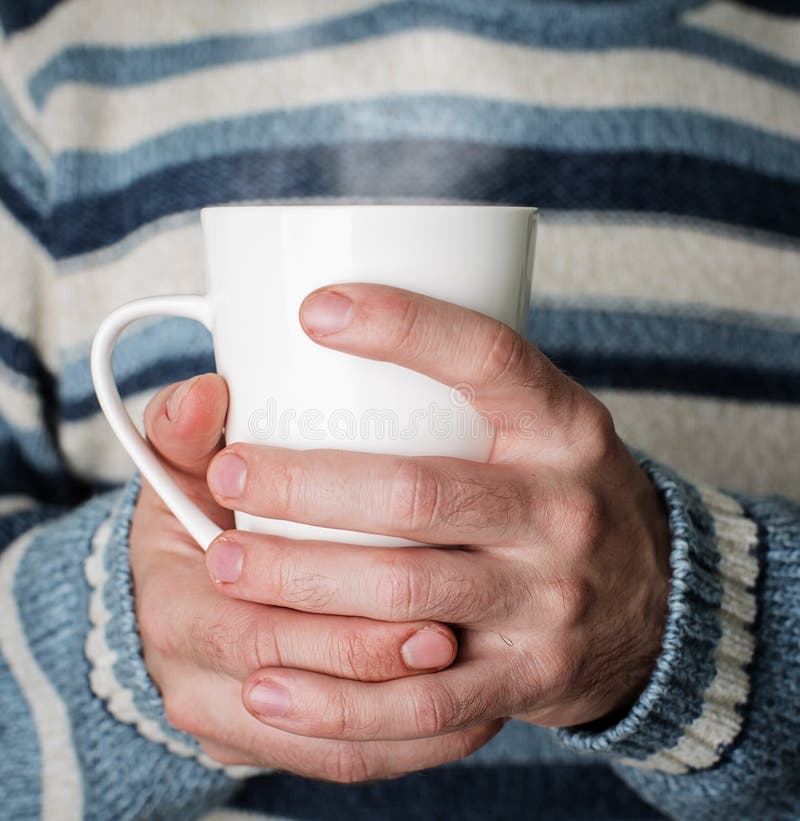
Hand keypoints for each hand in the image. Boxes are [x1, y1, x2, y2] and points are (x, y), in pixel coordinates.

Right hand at [131, 373, 498, 778]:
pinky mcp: (283, 754)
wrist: (184, 609)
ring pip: (330, 745)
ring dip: (401, 708)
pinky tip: (474, 710)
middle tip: (445, 624)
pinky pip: (350, 766)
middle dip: (369, 654)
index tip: (389, 564)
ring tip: (462, 663)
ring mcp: (239, 730)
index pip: (241, 624)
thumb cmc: (201, 528)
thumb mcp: (181, 476)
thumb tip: (209, 391)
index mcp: (176, 608)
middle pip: (295, 682)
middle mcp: (197, 681)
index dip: (313, 595)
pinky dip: (413, 745)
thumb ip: (184, 429)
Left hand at [204, 284, 670, 744]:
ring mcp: (547, 600)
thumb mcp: (545, 426)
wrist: (659, 605)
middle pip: (419, 491)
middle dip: (307, 484)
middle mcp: (562, 510)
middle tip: (229, 471)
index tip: (316, 311)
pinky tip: (269, 689)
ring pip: (406, 594)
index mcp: (563, 428)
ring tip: (228, 563)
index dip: (405, 327)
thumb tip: (334, 343)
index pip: (490, 358)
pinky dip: (337, 700)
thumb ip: (465, 395)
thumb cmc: (563, 493)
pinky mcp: (526, 677)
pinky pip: (423, 703)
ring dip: (303, 580)